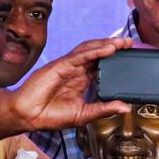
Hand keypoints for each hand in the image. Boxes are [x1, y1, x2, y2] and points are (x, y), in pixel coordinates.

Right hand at [11, 37, 133, 132]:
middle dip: (114, 47)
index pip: (102, 66)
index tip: (131, 58)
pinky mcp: (60, 65)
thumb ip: (104, 109)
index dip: (116, 60)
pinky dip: (95, 51)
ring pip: (90, 50)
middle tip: (130, 44)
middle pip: (98, 54)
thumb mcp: (84, 114)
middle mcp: (77, 71)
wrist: (28, 115)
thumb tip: (126, 108)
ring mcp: (68, 67)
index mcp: (82, 81)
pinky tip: (107, 49)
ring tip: (122, 43)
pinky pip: (80, 56)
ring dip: (106, 45)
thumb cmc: (51, 116)